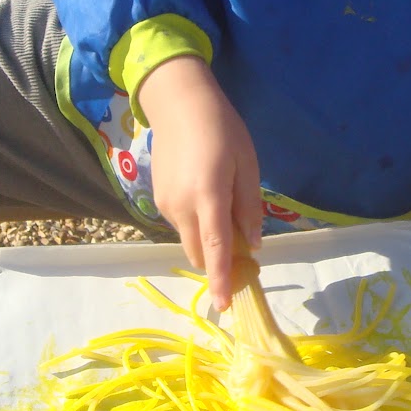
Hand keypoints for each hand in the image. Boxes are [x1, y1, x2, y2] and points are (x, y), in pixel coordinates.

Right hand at [135, 55, 261, 308]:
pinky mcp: (158, 198)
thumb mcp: (247, 164)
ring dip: (208, 241)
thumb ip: (249, 207)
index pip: (216, 250)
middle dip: (219, 262)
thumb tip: (252, 245)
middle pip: (200, 253)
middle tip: (243, 249)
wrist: (178, 104)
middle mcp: (182, 206)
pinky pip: (181, 224)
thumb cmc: (222, 129)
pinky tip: (206, 195)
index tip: (225, 306)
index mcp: (208, 197)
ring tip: (225, 210)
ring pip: (189, 240)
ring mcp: (166, 204)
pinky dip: (196, 224)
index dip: (221, 280)